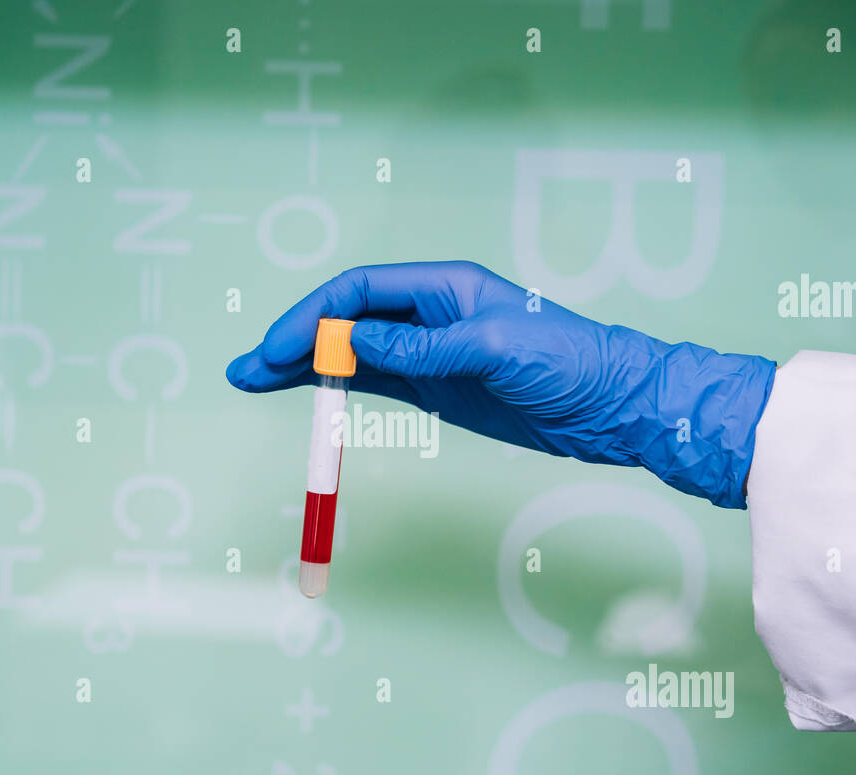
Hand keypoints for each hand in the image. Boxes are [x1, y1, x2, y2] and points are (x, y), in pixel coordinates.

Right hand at [226, 261, 775, 507]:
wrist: (612, 407)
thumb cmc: (569, 362)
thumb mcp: (495, 349)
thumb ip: (424, 348)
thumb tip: (354, 342)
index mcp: (443, 286)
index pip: (360, 292)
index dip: (313, 318)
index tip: (279, 348)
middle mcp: (428, 314)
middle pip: (344, 321)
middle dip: (291, 342)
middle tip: (243, 369)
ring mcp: (428, 354)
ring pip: (350, 356)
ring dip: (302, 368)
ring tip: (251, 381)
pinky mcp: (436, 390)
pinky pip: (373, 386)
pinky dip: (336, 391)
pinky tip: (303, 395)